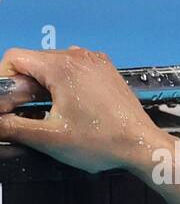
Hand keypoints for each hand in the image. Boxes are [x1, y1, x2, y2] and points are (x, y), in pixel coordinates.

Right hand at [0, 46, 167, 172]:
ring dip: (44, 85)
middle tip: (26, 112)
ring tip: (51, 111)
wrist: (142, 146)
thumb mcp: (49, 138)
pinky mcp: (106, 71)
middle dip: (24, 85)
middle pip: (34, 61)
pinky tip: (71, 106)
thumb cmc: (103, 142)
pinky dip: (65, 83)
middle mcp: (79, 56)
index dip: (4, 79)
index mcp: (62, 66)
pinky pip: (74, 69)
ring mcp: (95, 62)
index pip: (14, 58)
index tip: (8, 101)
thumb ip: (12, 127)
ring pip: (53, 65)